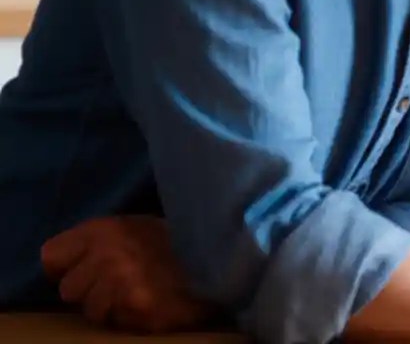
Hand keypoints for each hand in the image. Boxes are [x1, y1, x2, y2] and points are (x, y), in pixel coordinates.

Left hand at [41, 216, 214, 332]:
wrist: (220, 258)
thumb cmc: (173, 244)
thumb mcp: (133, 227)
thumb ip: (98, 241)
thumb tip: (62, 266)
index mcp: (104, 229)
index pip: (50, 256)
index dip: (68, 266)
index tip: (86, 269)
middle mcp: (108, 253)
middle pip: (68, 289)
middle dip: (91, 291)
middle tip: (122, 282)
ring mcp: (122, 282)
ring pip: (91, 311)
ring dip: (112, 307)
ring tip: (141, 292)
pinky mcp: (138, 308)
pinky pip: (117, 322)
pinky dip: (132, 317)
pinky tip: (152, 302)